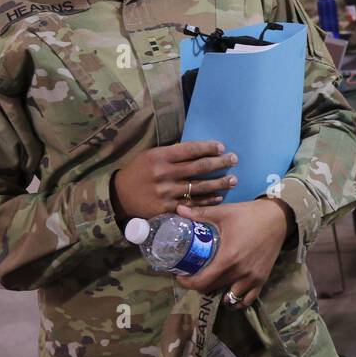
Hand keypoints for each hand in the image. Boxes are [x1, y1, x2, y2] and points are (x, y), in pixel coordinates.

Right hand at [111, 140, 237, 222]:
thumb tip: (199, 150)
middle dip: (220, 163)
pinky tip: (220, 197)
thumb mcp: (151, 156)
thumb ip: (172, 153)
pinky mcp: (168, 208)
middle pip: (199, 167)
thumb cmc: (139, 171)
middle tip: (234, 160)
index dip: (208, 148)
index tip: (222, 147)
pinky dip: (208, 200)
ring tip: (233, 179)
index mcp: (160, 157)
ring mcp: (166, 192)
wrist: (120, 195)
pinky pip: (193, 204)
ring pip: (199, 187)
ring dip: (219, 183)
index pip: (190, 150)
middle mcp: (164, 174)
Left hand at [173, 198, 290, 305]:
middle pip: (212, 290)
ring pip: (229, 298)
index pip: (201, 282)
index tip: (181, 276)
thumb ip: (200, 213)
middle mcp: (239, 273)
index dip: (187, 283)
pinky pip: (247, 300)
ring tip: (212, 283)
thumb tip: (178, 210)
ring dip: (217, 294)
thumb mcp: (224, 212)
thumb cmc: (249, 214)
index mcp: (227, 258)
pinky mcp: (262, 280)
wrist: (279, 218)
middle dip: (199, 285)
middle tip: (193, 275)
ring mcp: (252, 279)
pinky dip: (236, 300)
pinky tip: (229, 292)